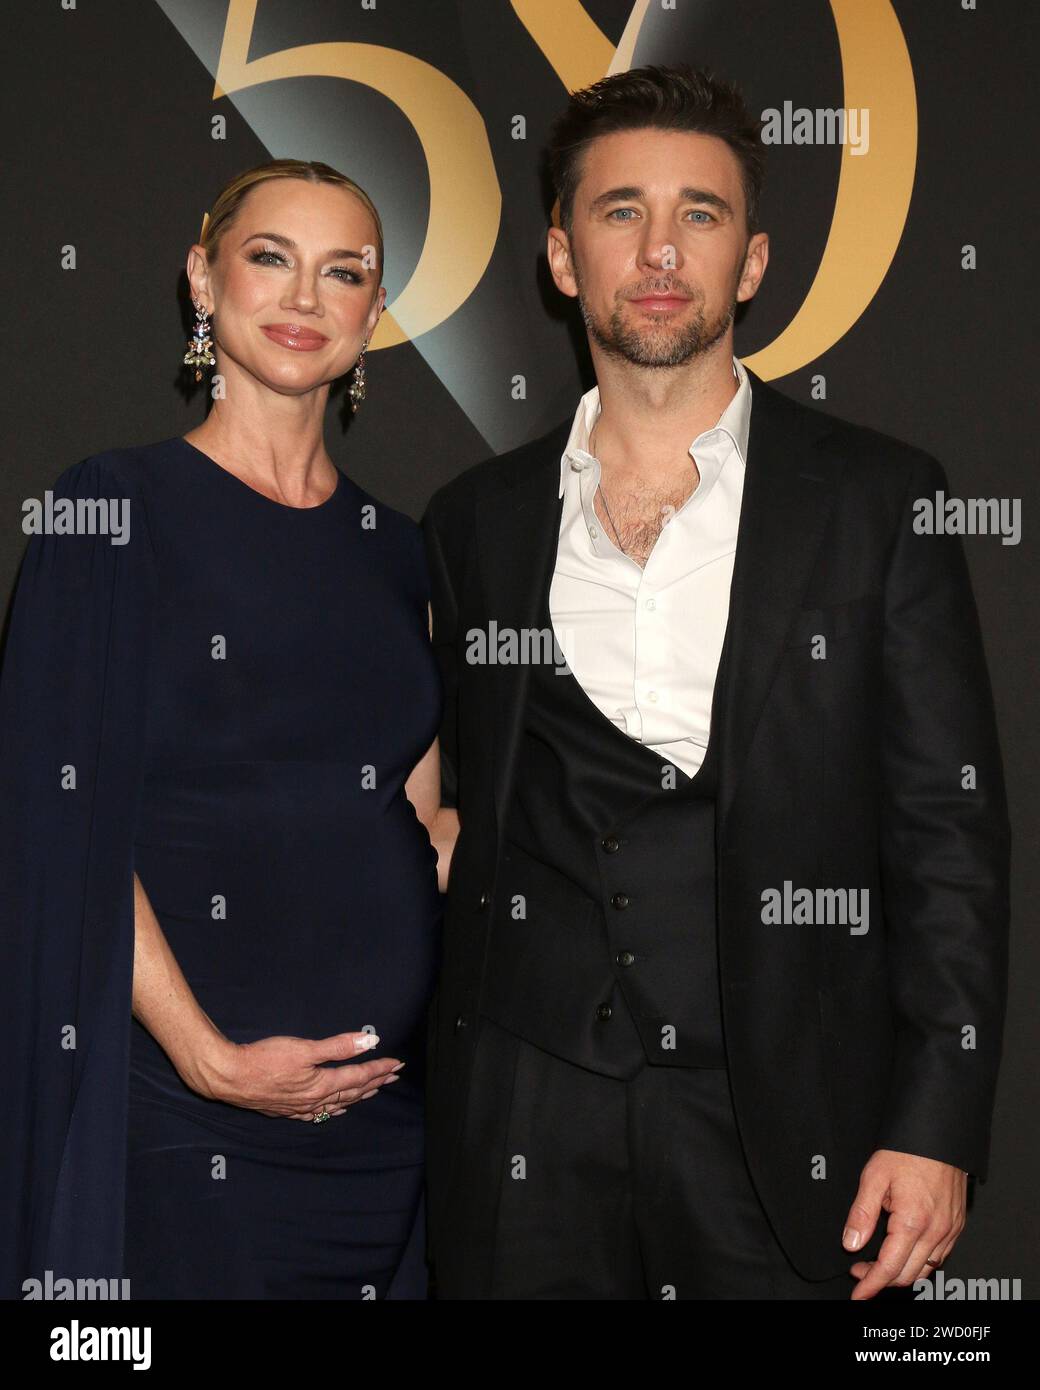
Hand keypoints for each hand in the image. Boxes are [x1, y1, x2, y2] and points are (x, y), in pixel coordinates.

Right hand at [190, 1030, 403, 1120]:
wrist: (230, 1077)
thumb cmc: (264, 1060)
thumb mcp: (305, 1048)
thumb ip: (338, 1046)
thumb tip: (369, 1041)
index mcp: (322, 1085)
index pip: (358, 1076)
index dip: (379, 1068)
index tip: (397, 1063)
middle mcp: (315, 1100)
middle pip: (352, 1092)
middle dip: (375, 1082)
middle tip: (393, 1075)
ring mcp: (300, 1107)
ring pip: (338, 1104)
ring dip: (358, 1095)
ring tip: (374, 1090)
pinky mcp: (287, 1108)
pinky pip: (319, 1113)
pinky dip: (333, 1110)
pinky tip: (336, 1110)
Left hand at [843, 1148, 967, 1298]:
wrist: (939, 1135)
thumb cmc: (907, 1151)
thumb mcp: (874, 1177)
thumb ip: (861, 1214)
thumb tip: (851, 1243)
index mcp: (913, 1221)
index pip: (890, 1268)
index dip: (871, 1284)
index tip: (858, 1294)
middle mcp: (936, 1231)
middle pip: (907, 1275)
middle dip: (881, 1280)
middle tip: (859, 1269)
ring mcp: (949, 1230)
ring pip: (925, 1270)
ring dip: (901, 1273)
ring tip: (878, 1262)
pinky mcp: (956, 1226)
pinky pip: (939, 1257)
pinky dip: (919, 1262)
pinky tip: (904, 1252)